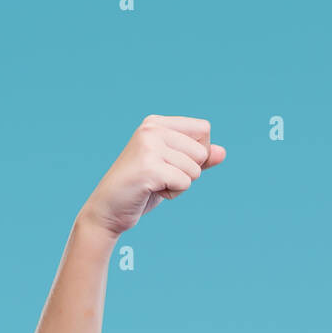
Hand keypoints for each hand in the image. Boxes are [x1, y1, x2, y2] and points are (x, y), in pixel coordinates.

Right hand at [80, 114, 225, 238]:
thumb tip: (223, 152)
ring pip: (195, 169)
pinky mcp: (149, 167)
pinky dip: (173, 194)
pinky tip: (151, 191)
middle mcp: (152, 129)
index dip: (198, 154)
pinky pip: (184, 183)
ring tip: (154, 184)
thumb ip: (198, 159)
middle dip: (189, 172)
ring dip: (179, 184)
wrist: (109, 209)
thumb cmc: (142, 188)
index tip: (172, 163)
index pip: (204, 129)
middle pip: (202, 151)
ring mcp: (149, 146)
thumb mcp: (173, 169)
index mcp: (157, 123)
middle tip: (160, 178)